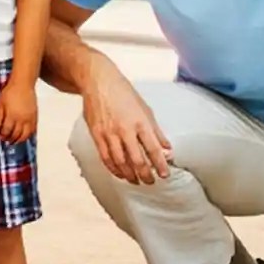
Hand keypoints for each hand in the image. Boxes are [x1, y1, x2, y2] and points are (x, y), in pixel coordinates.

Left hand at [0, 83, 36, 142]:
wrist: (23, 84)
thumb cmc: (10, 92)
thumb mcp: (0, 104)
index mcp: (12, 116)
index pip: (7, 131)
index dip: (3, 135)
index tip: (0, 136)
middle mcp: (22, 119)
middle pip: (16, 134)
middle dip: (10, 139)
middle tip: (6, 140)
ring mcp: (30, 119)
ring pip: (26, 135)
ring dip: (19, 140)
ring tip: (14, 141)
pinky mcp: (35, 116)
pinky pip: (33, 130)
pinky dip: (28, 135)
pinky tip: (23, 136)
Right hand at [82, 64, 171, 184]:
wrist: (98, 82)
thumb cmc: (123, 93)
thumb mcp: (145, 109)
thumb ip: (156, 131)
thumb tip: (167, 149)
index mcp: (140, 122)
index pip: (153, 149)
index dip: (160, 164)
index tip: (164, 174)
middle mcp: (125, 129)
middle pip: (137, 160)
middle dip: (145, 174)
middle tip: (151, 182)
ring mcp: (109, 133)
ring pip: (120, 162)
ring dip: (130, 175)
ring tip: (136, 181)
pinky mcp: (96, 135)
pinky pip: (105, 157)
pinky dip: (113, 169)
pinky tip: (120, 174)